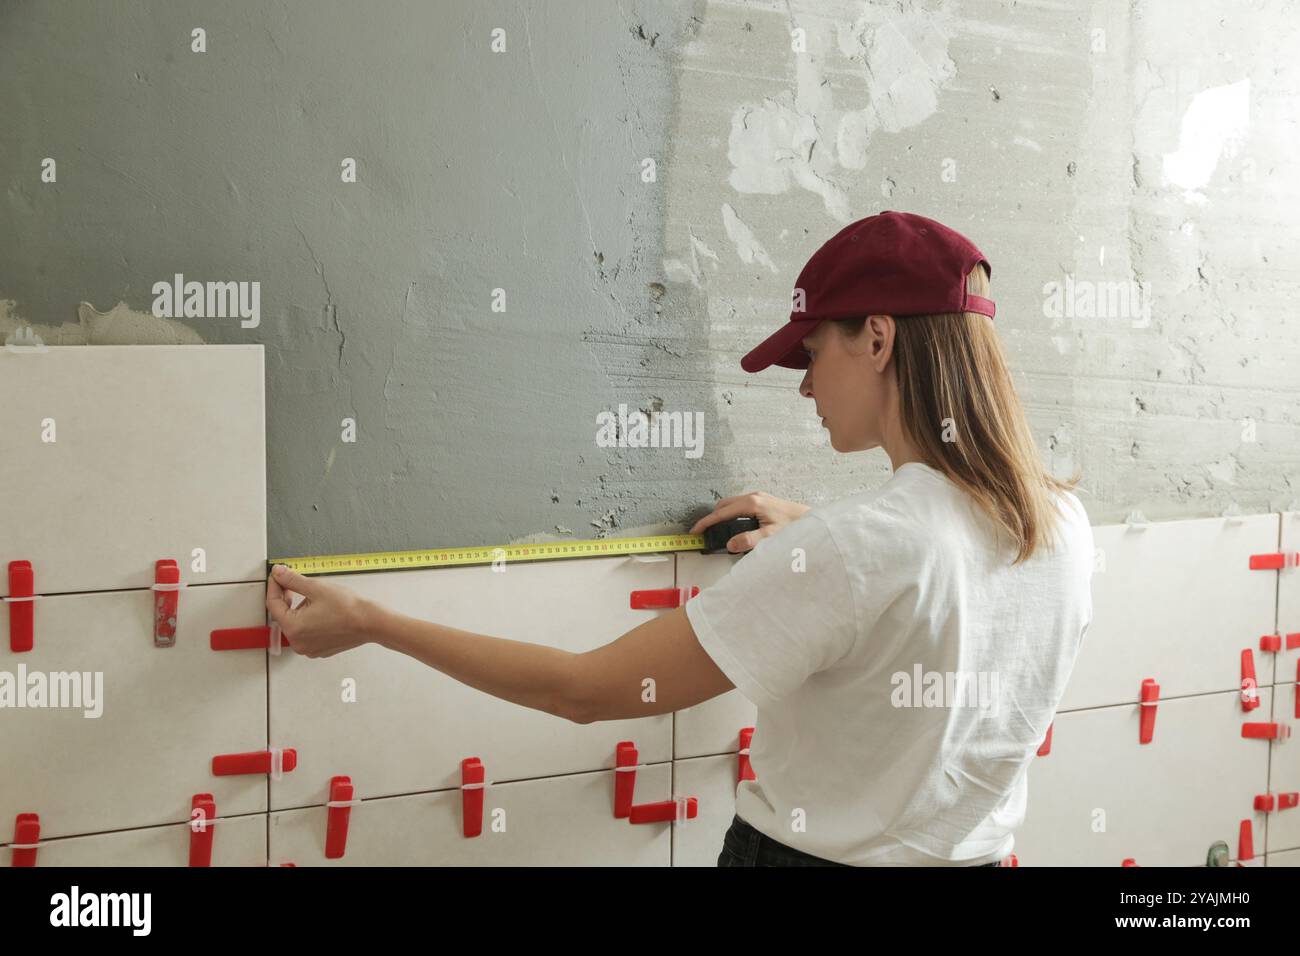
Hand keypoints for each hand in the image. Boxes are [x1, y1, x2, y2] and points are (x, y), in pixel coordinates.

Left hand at [265, 564, 377, 658]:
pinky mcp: (319, 650)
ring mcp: (309, 649)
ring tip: (317, 599)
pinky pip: (307, 633)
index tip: (278, 576)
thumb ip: (292, 580)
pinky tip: (322, 611)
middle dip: (288, 598)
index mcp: (293, 628)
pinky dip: (309, 621)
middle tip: (296, 584)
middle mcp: (298, 643)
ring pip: (295, 624)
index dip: (275, 586)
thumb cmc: (348, 608)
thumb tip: (278, 573)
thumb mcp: (316, 588)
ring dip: (299, 610)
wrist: (370, 622)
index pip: (273, 604)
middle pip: (284, 615)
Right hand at [688, 491, 810, 552]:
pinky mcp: (762, 501)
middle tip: (704, 532)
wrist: (810, 519)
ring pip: (731, 504)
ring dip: (721, 515)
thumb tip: (730, 544)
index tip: (695, 530)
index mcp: (752, 503)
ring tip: (716, 530)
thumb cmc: (793, 527)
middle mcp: (753, 497)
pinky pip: (739, 506)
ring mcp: (758, 497)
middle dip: (712, 518)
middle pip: (724, 505)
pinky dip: (730, 514)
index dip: (707, 522)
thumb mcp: (770, 537)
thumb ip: (749, 541)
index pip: (722, 512)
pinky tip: (733, 525)